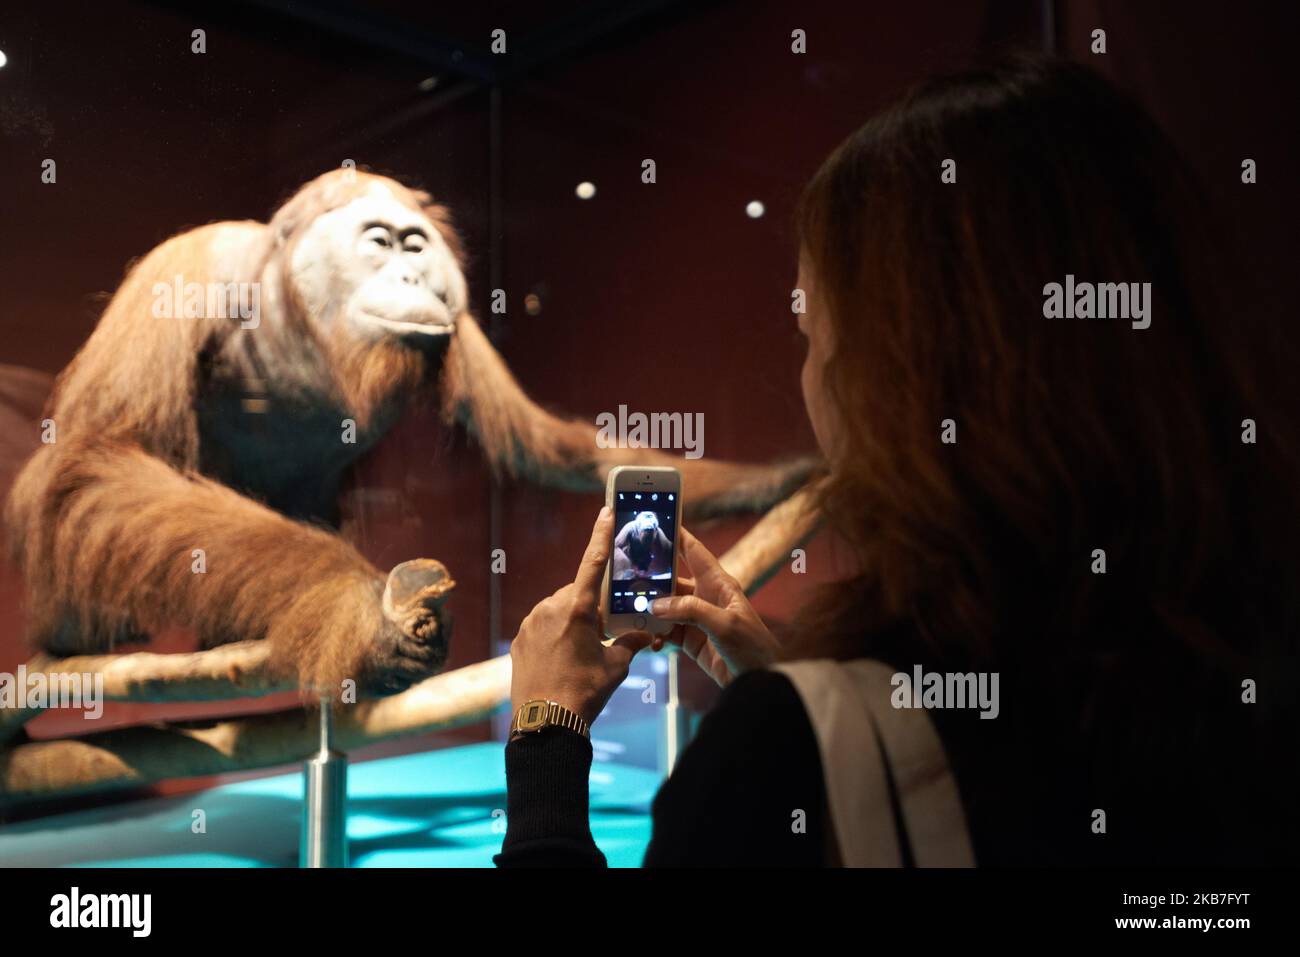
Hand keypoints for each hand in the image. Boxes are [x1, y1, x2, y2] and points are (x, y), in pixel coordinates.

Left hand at [509, 506, 654, 726]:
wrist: (546, 722)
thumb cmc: (584, 692)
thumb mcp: (616, 666)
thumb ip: (631, 643)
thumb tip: (646, 635)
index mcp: (577, 609)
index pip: (593, 563)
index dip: (601, 535)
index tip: (605, 510)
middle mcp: (550, 608)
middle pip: (578, 593)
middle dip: (592, 606)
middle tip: (605, 631)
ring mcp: (530, 623)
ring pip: (559, 609)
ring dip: (572, 621)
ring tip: (582, 653)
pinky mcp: (519, 639)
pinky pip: (542, 626)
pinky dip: (555, 635)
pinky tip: (563, 659)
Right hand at [649, 527, 778, 686]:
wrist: (758, 681)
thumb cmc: (752, 647)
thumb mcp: (724, 625)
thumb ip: (690, 611)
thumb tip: (657, 605)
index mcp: (719, 584)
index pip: (694, 552)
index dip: (678, 535)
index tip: (657, 520)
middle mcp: (705, 597)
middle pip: (672, 579)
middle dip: (651, 578)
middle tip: (627, 576)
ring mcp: (697, 618)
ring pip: (665, 607)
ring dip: (650, 610)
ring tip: (633, 612)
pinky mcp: (691, 639)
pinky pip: (666, 631)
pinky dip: (656, 635)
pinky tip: (651, 641)